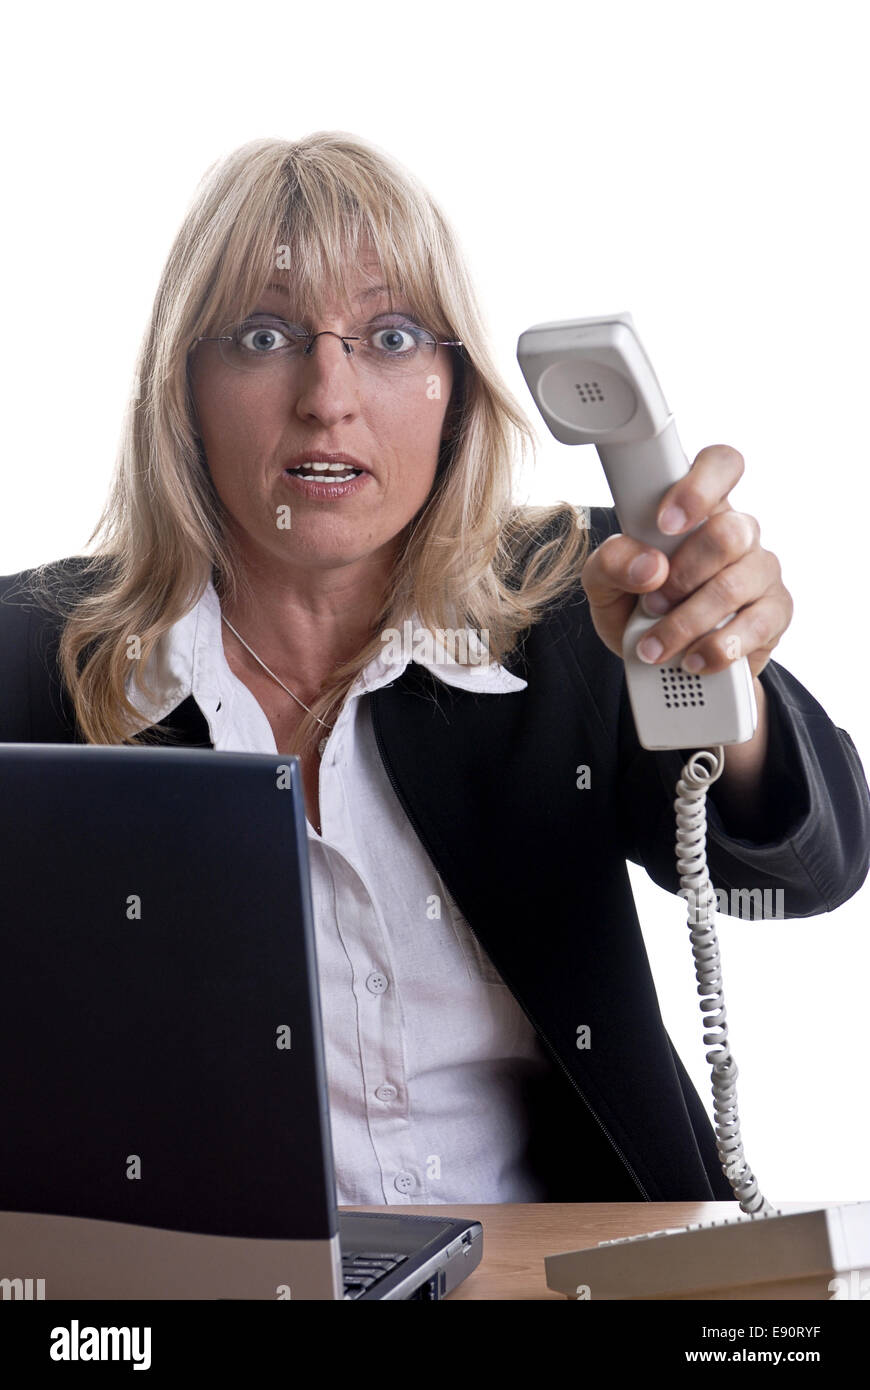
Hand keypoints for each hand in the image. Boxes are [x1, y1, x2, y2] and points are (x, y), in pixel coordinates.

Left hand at [580, 444, 792, 679]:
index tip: (666, 523)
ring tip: (656, 646)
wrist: (661, 665)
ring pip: (736, 584)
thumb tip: (649, 566)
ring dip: (687, 622)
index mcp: (699, 509)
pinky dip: (715, 649)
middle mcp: (738, 531)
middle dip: (684, 574)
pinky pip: (755, 627)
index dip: (699, 487)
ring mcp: (761, 571)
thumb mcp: (603, 587)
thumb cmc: (635, 607)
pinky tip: (692, 660)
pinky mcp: (776, 613)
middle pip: (730, 531)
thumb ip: (611, 564)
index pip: (721, 464)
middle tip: (652, 603)